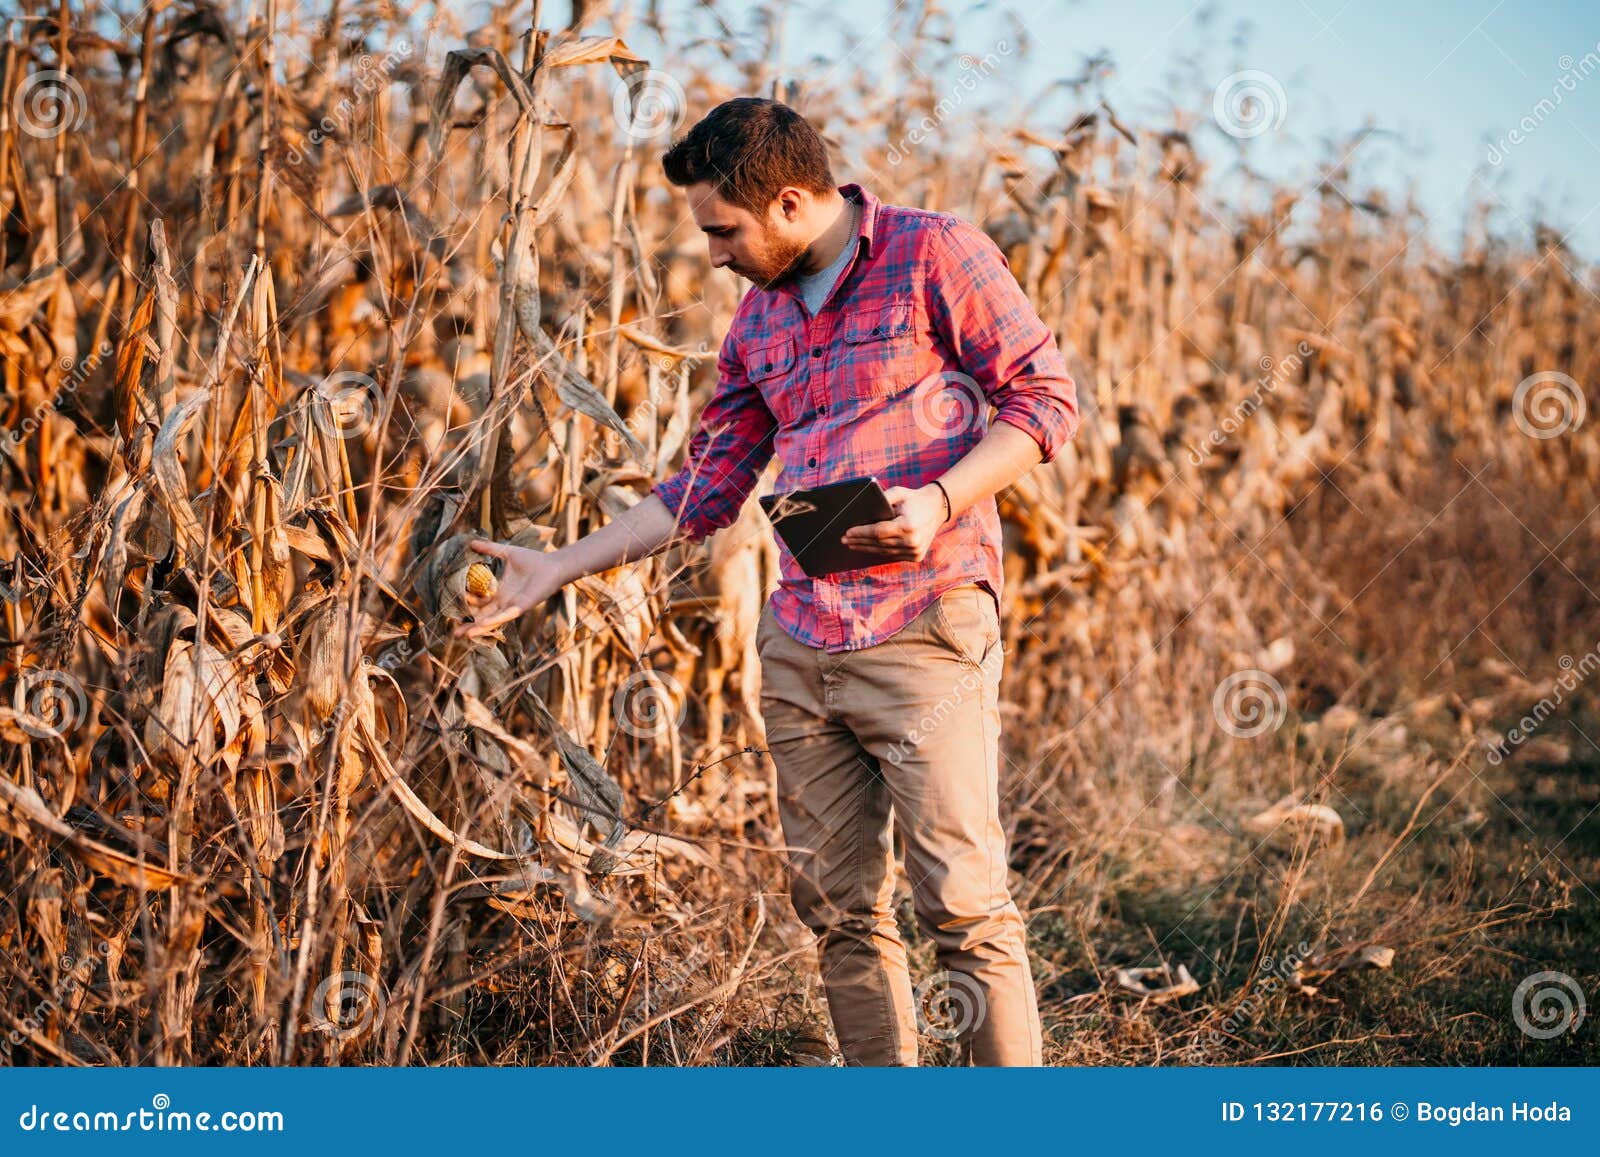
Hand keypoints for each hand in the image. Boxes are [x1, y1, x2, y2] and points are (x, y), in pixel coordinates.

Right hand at [452, 539, 568, 638]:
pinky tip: (483, 623)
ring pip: (494, 620)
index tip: (453, 609)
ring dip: (480, 627)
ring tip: (465, 634)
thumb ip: (490, 549)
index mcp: (501, 592)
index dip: (468, 607)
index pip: (481, 604)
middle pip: (484, 617)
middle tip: (454, 633)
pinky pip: (507, 615)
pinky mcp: (523, 606)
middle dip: (470, 625)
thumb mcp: (506, 553)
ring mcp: (514, 606)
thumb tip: (472, 542)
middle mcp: (506, 603)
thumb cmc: (533, 560)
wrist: (553, 564)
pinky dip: (496, 620)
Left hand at [840, 484, 946, 561]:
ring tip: (852, 544)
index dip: (861, 533)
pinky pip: (892, 555)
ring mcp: (915, 551)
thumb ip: (882, 499)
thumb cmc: (914, 498)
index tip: (847, 532)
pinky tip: (867, 547)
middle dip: (859, 541)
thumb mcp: (899, 492)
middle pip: (879, 544)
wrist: (937, 507)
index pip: (878, 532)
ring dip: (866, 548)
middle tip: (844, 539)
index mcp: (908, 526)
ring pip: (884, 552)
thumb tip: (862, 509)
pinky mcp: (916, 556)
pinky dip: (879, 551)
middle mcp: (912, 541)